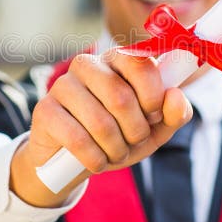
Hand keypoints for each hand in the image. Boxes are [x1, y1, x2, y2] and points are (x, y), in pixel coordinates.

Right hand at [10, 50, 192, 207]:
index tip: (153, 117)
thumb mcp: (153, 129)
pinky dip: (95, 159)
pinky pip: (77, 139)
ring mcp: (63, 85)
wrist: (73, 161)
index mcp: (117, 59)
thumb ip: (174, 113)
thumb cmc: (118, 136)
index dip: (153, 98)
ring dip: (116, 149)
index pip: (142, 64)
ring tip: (115, 153)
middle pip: (121, 97)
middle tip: (133, 142)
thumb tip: (176, 96)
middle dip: (135, 131)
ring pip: (100, 122)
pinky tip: (96, 162)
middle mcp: (88, 64)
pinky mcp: (45, 110)